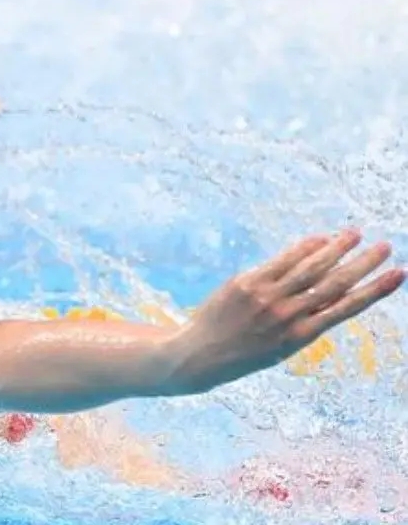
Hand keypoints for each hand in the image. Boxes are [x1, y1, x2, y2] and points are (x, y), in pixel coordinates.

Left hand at [168, 229, 403, 393]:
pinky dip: (302, 248)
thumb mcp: (281, 346)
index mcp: (302, 336)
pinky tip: (320, 238)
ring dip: (337, 248)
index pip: (347, 307)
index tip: (399, 274)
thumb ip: (304, 320)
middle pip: (334, 283)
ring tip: (356, 234)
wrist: (201, 354)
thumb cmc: (243, 352)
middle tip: (385, 246)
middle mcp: (288, 315)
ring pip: (310, 267)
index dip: (375, 289)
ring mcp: (267, 297)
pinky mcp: (247, 283)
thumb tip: (326, 290)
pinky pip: (281, 261)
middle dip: (363, 263)